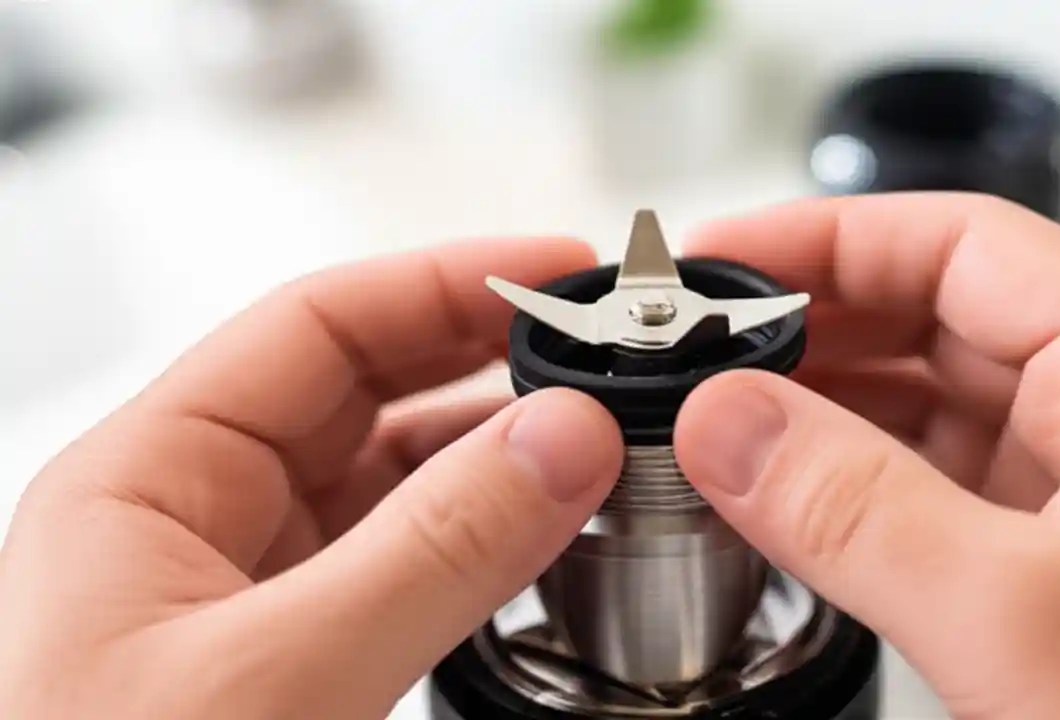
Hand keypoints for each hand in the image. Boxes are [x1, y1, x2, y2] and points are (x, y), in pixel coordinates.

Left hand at [0, 239, 622, 718]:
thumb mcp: (276, 686)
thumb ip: (432, 555)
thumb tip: (564, 441)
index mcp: (148, 485)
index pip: (312, 328)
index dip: (439, 282)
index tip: (555, 273)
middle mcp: (200, 524)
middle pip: (363, 390)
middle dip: (483, 358)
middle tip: (600, 348)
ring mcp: (254, 592)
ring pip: (395, 478)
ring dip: (496, 453)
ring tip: (595, 439)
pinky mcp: (301, 657)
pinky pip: (407, 562)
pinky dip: (484, 539)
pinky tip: (545, 535)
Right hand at [675, 193, 1059, 718]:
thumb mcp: (1028, 627)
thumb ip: (857, 512)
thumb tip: (726, 423)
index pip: (971, 251)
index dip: (833, 240)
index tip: (721, 262)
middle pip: (943, 323)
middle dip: (812, 329)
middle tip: (695, 350)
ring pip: (935, 416)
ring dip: (824, 414)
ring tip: (716, 421)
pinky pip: (941, 501)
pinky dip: (854, 493)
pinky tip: (784, 499)